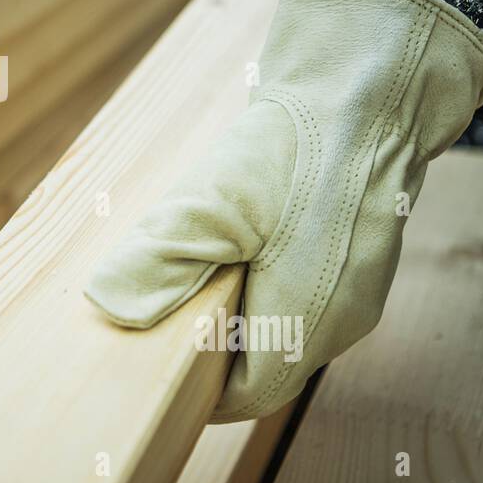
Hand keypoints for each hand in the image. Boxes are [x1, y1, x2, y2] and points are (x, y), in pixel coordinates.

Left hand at [85, 0, 482, 420]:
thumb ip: (160, 257)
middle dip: (218, 353)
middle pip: (271, 364)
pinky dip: (272, 284)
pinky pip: (312, 292)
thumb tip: (110, 304)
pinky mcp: (366, 252)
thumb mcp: (213, 202)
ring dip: (245, 316)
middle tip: (169, 321)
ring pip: (293, 327)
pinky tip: (245, 245)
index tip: (157, 369)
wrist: (373, 87)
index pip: (249, 395)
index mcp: (308, 321)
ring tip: (200, 280)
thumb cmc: (296, 148)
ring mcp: (361, 285)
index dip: (200, 392)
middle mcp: (344, 317)